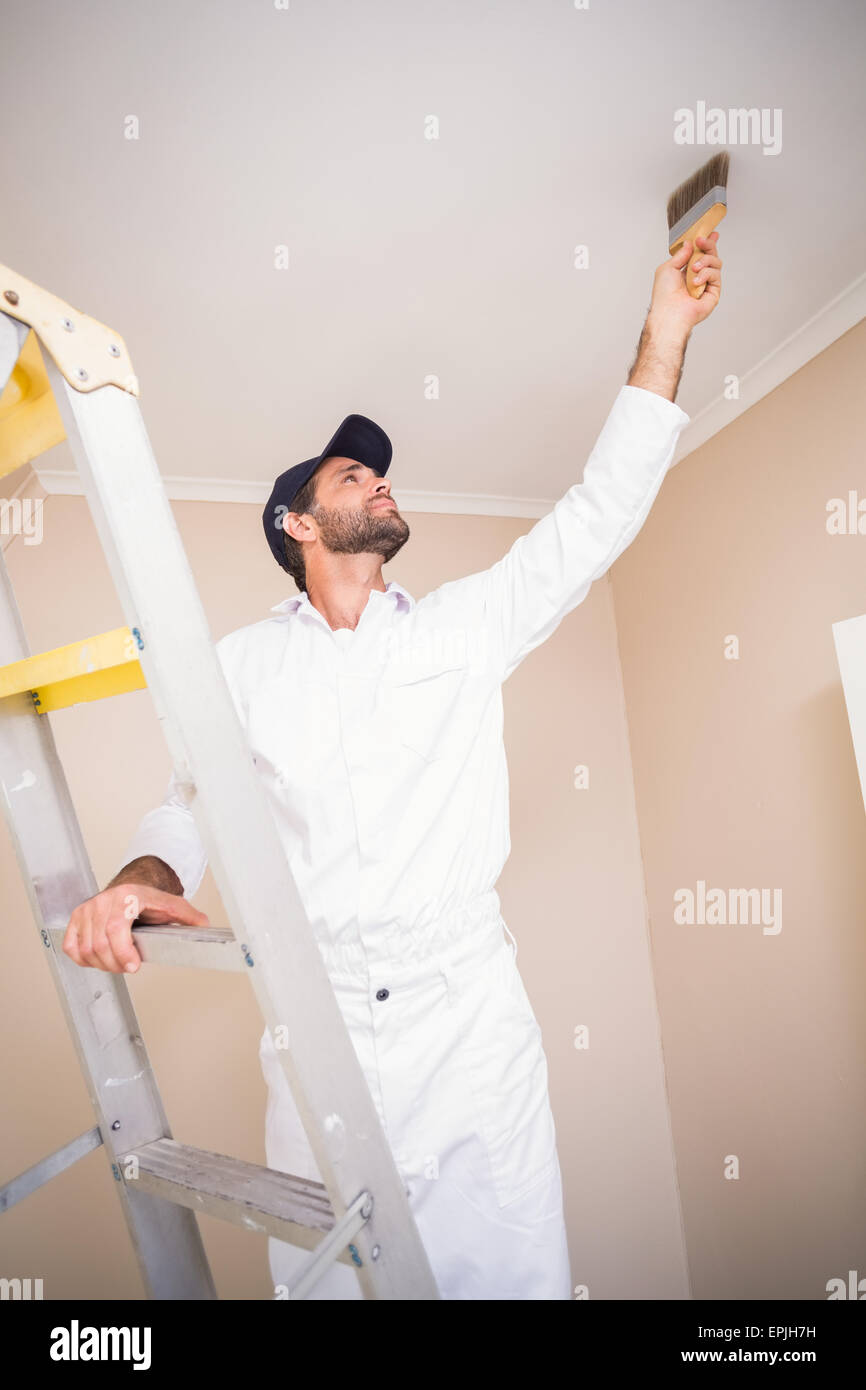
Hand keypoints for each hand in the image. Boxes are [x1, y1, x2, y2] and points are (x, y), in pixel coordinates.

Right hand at [62, 882, 209, 973]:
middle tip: (129, 967)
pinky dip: (83, 959)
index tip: (133, 966)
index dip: (123, 952)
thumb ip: (188, 916)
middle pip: (99, 944)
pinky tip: (98, 960)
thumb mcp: (170, 904)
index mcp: (125, 897)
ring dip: (102, 964)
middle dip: (116, 963)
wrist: (130, 886)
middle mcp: (102, 902)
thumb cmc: (147, 899)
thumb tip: (204, 926)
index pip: (115, 929)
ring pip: (85, 949)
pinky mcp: (76, 919)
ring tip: (117, 964)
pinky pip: (71, 947)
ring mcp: (86, 911)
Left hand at [648, 232, 722, 334]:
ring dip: (704, 261)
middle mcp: (697, 277)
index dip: (706, 243)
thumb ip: (680, 254)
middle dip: (707, 245)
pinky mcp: (714, 292)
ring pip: (715, 262)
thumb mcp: (667, 268)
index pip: (699, 253)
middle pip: (710, 255)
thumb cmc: (664, 295)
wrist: (669, 312)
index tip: (711, 233)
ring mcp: (706, 284)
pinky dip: (706, 274)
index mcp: (685, 271)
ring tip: (693, 268)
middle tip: (701, 241)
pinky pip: (716, 274)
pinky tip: (696, 281)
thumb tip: (690, 244)